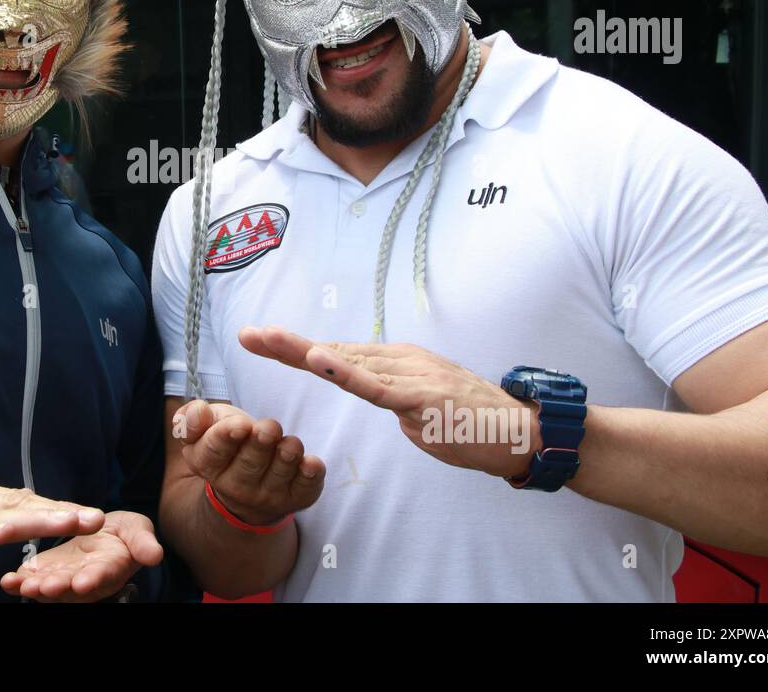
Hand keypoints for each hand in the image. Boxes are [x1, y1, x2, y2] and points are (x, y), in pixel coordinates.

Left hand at [0, 510, 163, 601]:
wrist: (102, 531)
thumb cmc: (123, 533)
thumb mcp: (137, 530)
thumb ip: (143, 543)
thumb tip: (155, 555)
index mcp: (111, 568)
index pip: (103, 575)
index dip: (93, 579)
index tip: (83, 581)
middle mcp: (86, 580)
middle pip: (72, 588)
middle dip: (58, 588)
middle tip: (44, 588)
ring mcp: (65, 580)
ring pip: (50, 588)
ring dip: (35, 588)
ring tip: (21, 586)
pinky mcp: (46, 573)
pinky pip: (32, 581)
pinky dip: (18, 582)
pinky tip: (7, 581)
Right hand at [173, 398, 324, 526]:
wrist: (247, 484)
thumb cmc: (228, 443)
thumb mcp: (206, 426)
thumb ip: (193, 418)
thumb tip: (197, 412)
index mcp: (208, 464)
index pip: (214, 451)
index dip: (227, 437)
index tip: (240, 426)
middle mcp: (236, 485)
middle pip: (249, 464)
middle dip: (260, 445)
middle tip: (269, 429)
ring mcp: (267, 495)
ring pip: (278, 475)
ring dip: (286, 457)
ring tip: (291, 444)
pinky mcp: (295, 497)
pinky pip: (305, 488)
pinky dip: (311, 476)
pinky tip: (312, 465)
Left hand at [239, 326, 540, 477]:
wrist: (520, 432)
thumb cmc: (470, 422)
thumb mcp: (421, 406)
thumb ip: (394, 398)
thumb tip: (378, 399)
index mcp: (398, 361)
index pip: (339, 353)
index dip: (297, 348)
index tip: (260, 340)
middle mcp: (400, 360)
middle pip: (334, 352)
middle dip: (287, 345)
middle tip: (247, 335)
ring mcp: (409, 376)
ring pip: (347, 363)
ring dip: (303, 351)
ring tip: (267, 339)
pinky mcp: (420, 398)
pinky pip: (375, 387)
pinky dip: (343, 371)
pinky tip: (317, 359)